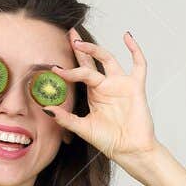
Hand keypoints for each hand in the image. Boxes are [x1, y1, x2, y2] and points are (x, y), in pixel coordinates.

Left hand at [41, 31, 158, 165]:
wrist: (130, 151)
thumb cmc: (110, 141)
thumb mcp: (82, 128)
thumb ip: (65, 118)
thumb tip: (46, 108)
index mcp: (94, 93)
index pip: (79, 74)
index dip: (67, 70)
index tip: (53, 68)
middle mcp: (106, 86)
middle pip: (91, 60)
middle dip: (80, 47)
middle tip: (68, 34)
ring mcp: (121, 85)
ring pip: (108, 59)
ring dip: (94, 49)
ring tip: (79, 43)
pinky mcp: (135, 87)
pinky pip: (139, 65)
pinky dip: (135, 50)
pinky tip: (127, 36)